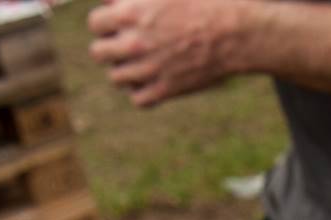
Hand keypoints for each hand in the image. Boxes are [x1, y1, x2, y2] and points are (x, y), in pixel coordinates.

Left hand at [88, 0, 248, 107]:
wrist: (235, 32)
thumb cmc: (204, 2)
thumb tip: (112, 3)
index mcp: (131, 12)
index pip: (94, 23)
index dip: (106, 23)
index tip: (118, 24)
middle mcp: (135, 42)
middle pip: (98, 53)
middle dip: (110, 47)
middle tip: (128, 45)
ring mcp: (150, 68)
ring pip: (116, 78)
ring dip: (125, 70)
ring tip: (142, 62)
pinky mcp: (166, 89)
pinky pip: (138, 99)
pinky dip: (142, 92)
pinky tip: (153, 79)